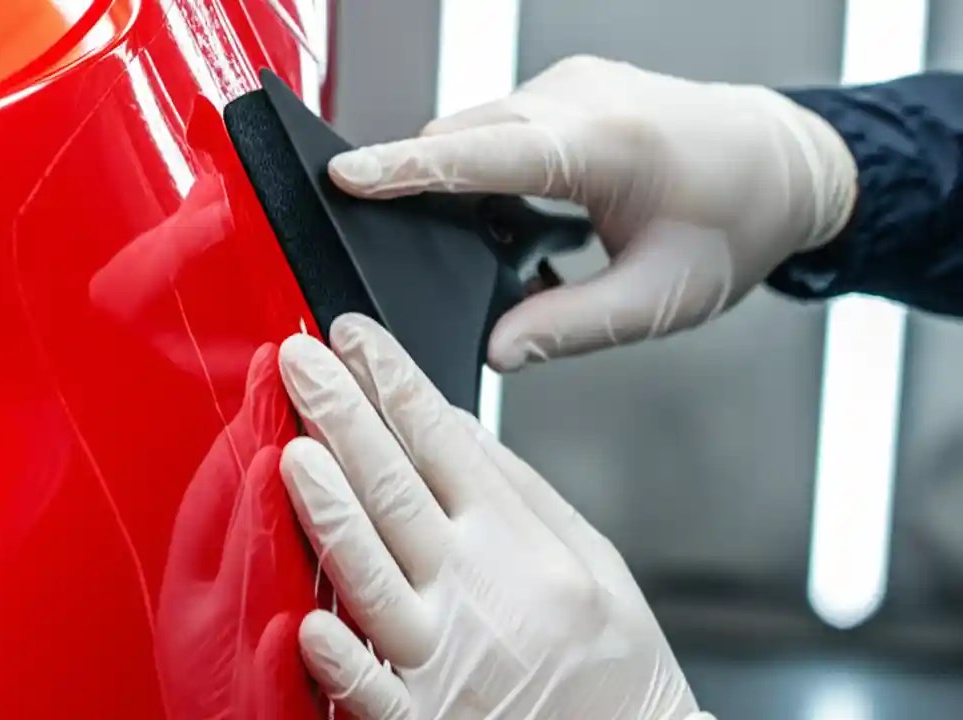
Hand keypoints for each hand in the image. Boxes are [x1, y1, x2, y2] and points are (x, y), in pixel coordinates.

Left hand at [276, 313, 709, 718]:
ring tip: (290, 447)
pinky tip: (309, 621)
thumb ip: (516, 487)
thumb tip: (446, 421)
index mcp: (519, 544)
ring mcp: (445, 660)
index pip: (442, 442)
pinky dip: (342, 659)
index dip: (392, 381)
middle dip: (342, 415)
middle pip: (394, 490)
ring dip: (326, 510)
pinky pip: (373, 690)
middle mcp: (477, 593)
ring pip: (369, 575)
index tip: (354, 336)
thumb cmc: (612, 662)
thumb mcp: (592, 556)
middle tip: (300, 360)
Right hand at [328, 55, 856, 368]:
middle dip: (418, 184)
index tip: (345, 176)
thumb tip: (497, 348)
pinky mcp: (566, 94)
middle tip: (406, 246)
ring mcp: (570, 87)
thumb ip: (571, 326)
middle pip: (461, 137)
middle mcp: (579, 98)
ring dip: (459, 183)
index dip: (407, 168)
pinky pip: (498, 128)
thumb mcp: (661, 297)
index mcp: (606, 144)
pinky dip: (487, 173)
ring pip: (475, 130)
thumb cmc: (737, 224)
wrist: (788, 164)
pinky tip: (515, 221)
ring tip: (500, 245)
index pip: (482, 154)